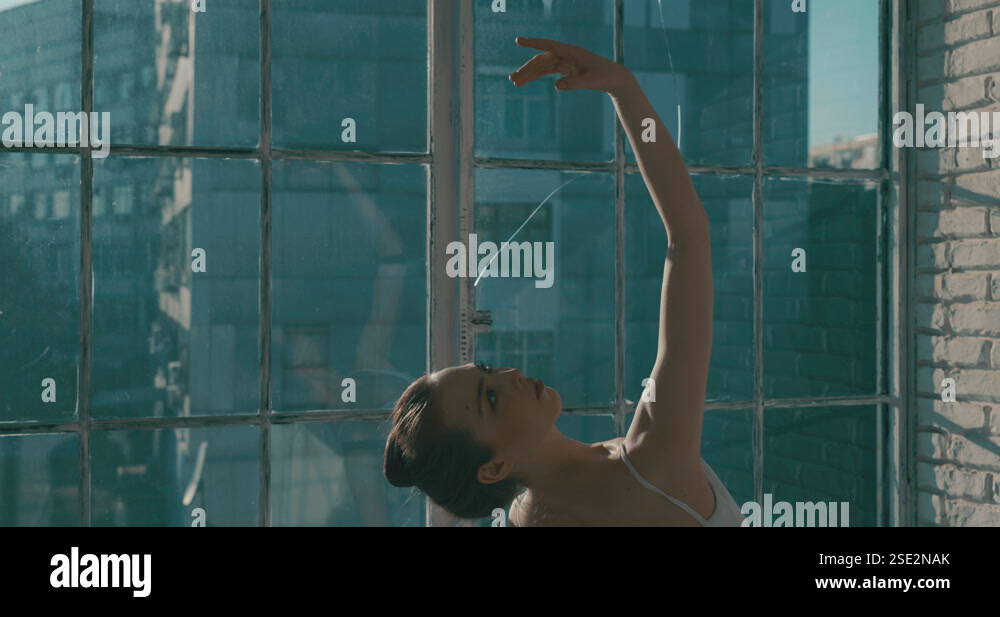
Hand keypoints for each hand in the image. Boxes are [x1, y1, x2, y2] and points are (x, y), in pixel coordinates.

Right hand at [508, 36, 633, 96]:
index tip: (518, 41)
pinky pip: (548, 70)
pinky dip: (537, 75)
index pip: (548, 46)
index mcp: (571, 52)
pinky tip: (527, 80)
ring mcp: (566, 61)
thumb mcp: (589, 82)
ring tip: (515, 83)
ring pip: (543, 66)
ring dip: (529, 73)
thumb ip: (573, 83)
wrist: (614, 78)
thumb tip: (556, 85)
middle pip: (541, 60)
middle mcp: (566, 54)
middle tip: (512, 80)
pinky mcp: (567, 68)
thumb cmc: (603, 77)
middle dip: (526, 69)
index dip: (533, 43)